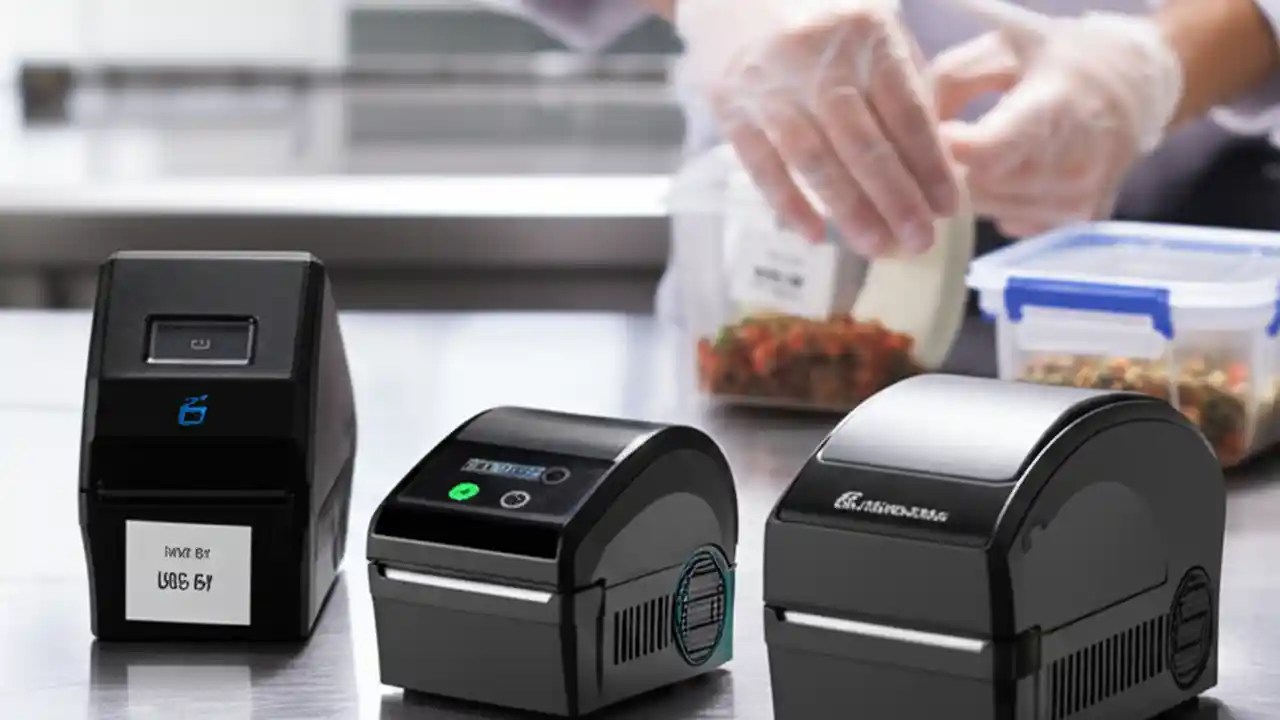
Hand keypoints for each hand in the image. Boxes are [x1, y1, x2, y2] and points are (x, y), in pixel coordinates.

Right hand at [676, 0, 959, 255]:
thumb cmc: (819, 18)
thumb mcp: (871, 30)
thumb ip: (901, 85)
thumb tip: (935, 162)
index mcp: (867, 35)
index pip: (906, 111)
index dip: (930, 165)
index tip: (948, 207)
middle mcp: (818, 60)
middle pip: (864, 144)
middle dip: (897, 200)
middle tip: (919, 241)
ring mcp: (770, 86)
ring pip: (815, 160)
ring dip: (848, 210)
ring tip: (876, 247)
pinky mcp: (730, 108)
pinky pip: (762, 165)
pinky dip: (788, 203)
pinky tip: (813, 235)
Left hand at [930, 0, 1182, 237]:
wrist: (1143, 85)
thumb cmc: (1065, 57)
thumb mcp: (1006, 42)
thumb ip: (949, 79)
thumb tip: (905, 129)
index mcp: (1055, 107)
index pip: (986, 152)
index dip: (947, 147)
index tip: (934, 131)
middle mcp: (1073, 163)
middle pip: (975, 186)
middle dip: (949, 167)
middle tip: (949, 140)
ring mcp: (1078, 199)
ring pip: (985, 210)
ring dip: (970, 185)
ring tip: (984, 150)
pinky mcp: (1078, 222)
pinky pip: (1009, 224)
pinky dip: (998, 202)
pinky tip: (1011, 172)